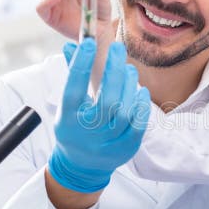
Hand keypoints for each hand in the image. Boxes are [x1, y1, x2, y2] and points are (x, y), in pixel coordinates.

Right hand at [48, 38, 150, 192]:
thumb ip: (72, 74)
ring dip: (129, 85)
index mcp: (68, 119)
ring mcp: (107, 144)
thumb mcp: (68, 104)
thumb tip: (71, 44)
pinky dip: (141, 106)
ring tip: (128, 69)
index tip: (90, 42)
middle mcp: (86, 134)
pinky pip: (138, 125)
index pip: (73, 89)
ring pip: (124, 111)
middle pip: (105, 100)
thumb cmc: (74, 127)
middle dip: (113, 70)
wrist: (81, 166)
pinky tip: (140, 91)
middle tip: (118, 48)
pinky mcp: (125, 150)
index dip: (81, 64)